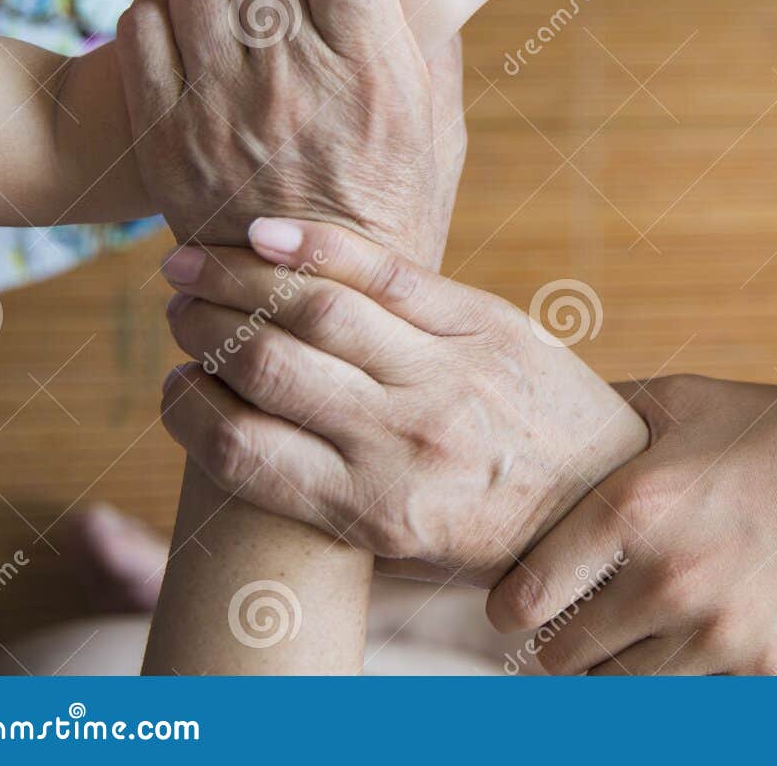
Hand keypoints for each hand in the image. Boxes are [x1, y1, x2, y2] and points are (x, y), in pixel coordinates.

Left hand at [115, 0, 458, 260]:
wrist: (309, 308)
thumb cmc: (390, 210)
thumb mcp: (439, 131)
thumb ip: (427, 44)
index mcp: (376, 77)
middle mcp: (296, 84)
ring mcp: (221, 107)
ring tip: (239, 14)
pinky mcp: (163, 133)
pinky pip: (142, 21)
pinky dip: (165, 15)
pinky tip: (196, 44)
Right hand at [156, 217, 646, 586]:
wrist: (606, 495)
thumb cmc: (487, 523)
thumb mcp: (402, 543)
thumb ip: (320, 499)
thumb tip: (226, 440)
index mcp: (369, 509)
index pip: (240, 452)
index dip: (185, 413)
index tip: (170, 388)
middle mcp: (401, 441)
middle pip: (267, 367)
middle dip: (202, 330)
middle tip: (178, 311)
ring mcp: (444, 375)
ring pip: (316, 311)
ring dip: (237, 281)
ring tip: (196, 267)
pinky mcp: (483, 323)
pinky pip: (386, 273)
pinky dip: (315, 245)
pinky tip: (261, 233)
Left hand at [486, 375, 776, 675]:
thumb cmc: (776, 434)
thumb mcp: (688, 400)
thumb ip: (607, 412)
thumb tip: (537, 418)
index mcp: (634, 507)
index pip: (523, 599)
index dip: (508, 606)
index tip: (514, 604)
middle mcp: (667, 579)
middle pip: (562, 658)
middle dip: (559, 642)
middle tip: (572, 622)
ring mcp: (718, 634)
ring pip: (618, 689)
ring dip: (614, 667)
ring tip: (629, 634)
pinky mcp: (763, 673)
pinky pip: (687, 702)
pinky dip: (678, 683)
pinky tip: (691, 645)